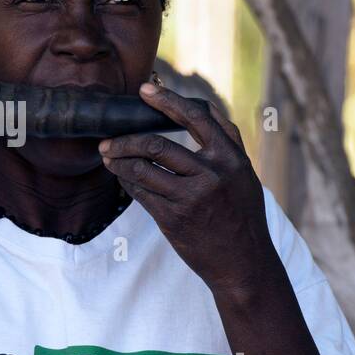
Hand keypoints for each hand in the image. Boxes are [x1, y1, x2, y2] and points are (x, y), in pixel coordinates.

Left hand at [99, 84, 282, 302]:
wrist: (243, 264)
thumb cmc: (243, 216)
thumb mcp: (245, 175)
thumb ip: (227, 142)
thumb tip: (203, 106)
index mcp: (231, 158)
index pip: (196, 118)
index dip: (168, 100)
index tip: (145, 90)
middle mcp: (212, 174)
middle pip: (157, 144)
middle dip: (125, 139)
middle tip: (108, 139)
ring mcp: (191, 197)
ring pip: (142, 168)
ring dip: (119, 161)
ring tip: (108, 157)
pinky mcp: (174, 218)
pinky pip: (140, 192)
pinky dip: (126, 181)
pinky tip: (121, 176)